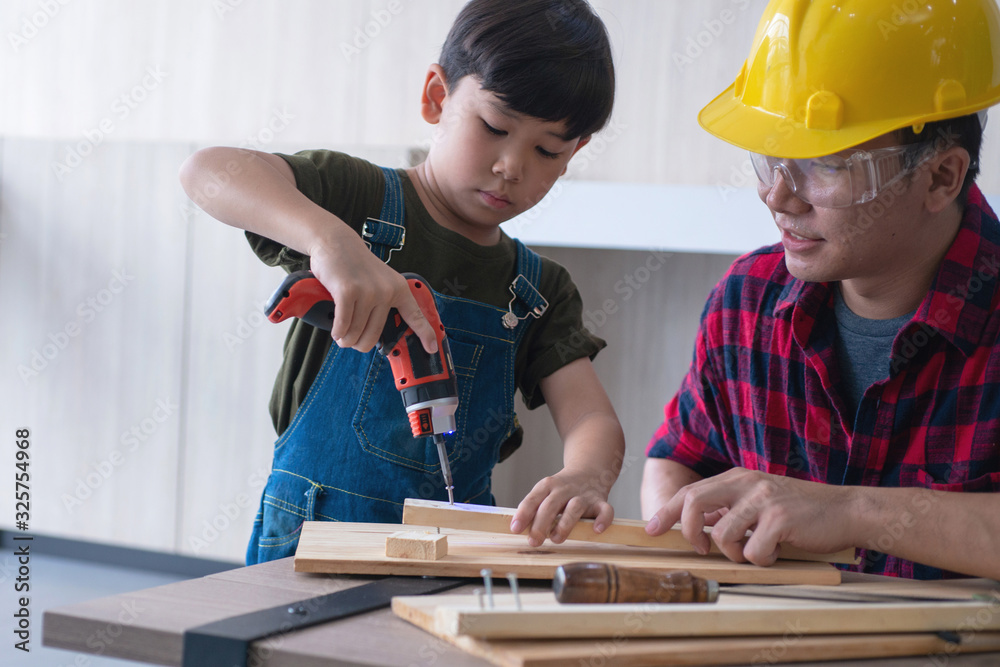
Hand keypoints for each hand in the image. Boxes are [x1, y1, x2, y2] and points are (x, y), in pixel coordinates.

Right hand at [308, 236, 437, 353]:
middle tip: (352, 342)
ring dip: (346, 339)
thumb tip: (377, 333)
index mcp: (398, 289)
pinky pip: (343, 324)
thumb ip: (384, 302)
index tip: (432, 348)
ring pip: (356, 332)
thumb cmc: (356, 265)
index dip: (425, 334)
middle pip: (374, 335)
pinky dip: (337, 331)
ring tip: (341, 335)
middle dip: (360, 344)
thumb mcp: (380, 281)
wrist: (337, 243)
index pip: (415, 316)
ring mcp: (367, 291)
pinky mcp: (347, 292)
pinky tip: (336, 330)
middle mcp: (386, 291)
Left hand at [509, 468, 614, 547]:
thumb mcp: (546, 493)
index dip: (523, 514)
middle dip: (541, 524)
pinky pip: (605, 510)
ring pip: (575, 507)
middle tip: (533, 541)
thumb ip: (535, 509)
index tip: (515, 529)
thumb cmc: (562, 490)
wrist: (590, 471)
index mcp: (548, 485)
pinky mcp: (600, 502)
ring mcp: (584, 495)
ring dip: (565, 524)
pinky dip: (602, 520)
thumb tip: (518, 530)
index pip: (533, 498)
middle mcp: (565, 489)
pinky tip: (596, 530)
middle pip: (551, 504)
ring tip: (556, 539)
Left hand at [645, 467, 856, 565]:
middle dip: (687, 532)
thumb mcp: (760, 502)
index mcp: (738, 478)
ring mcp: (762, 499)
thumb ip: (731, 509)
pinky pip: (753, 551)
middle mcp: (746, 483)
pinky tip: (778, 552)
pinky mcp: (779, 518)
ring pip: (721, 534)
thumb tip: (697, 529)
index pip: (690, 492)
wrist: (846, 509)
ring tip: (757, 551)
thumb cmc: (801, 512)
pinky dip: (762, 560)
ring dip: (735, 553)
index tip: (651, 529)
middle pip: (693, 502)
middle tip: (701, 549)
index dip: (667, 512)